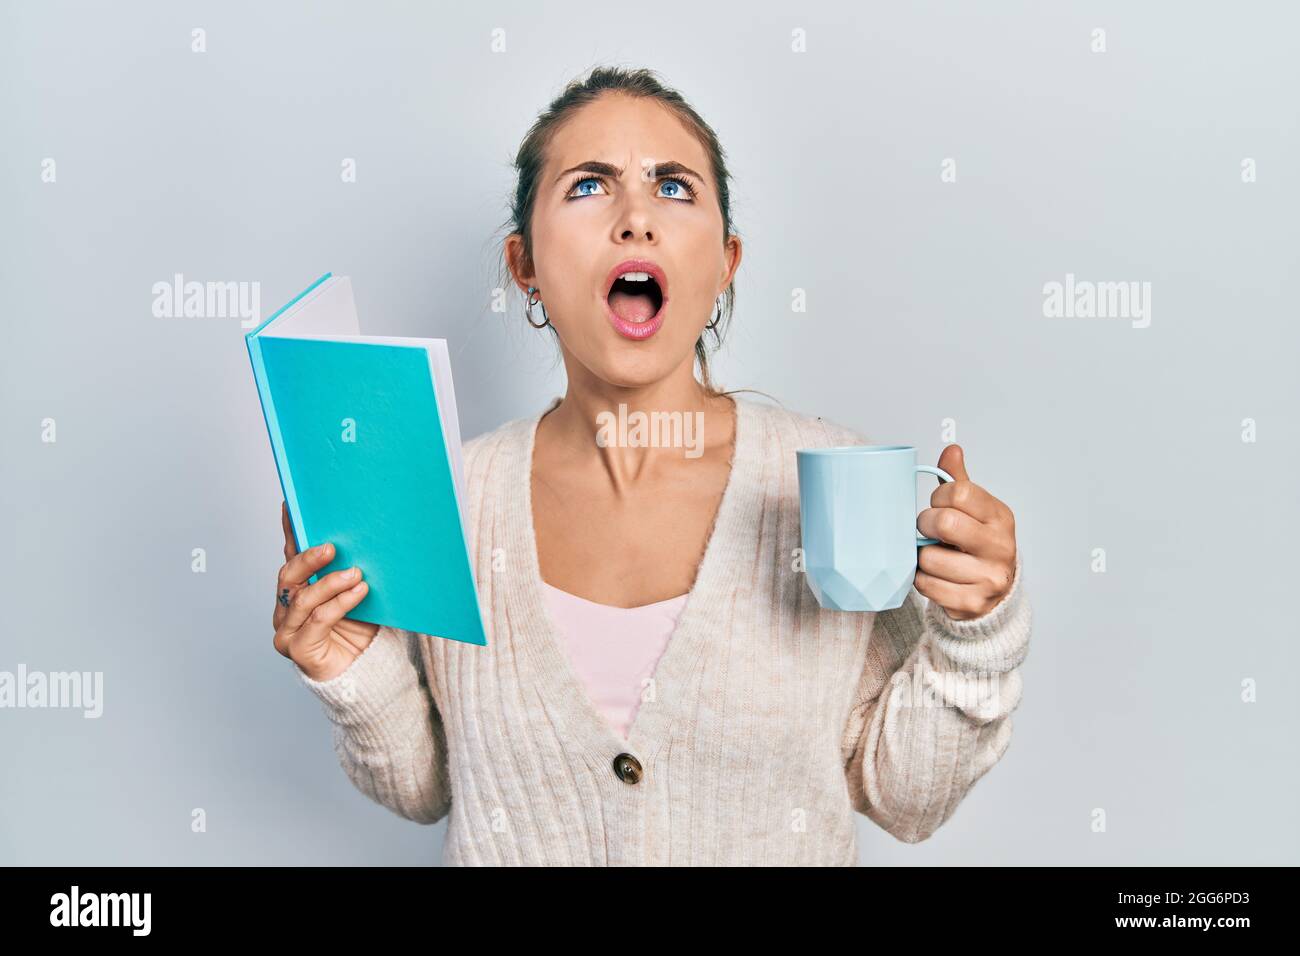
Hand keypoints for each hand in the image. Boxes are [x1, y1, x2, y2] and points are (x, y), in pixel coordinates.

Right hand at [272, 500, 379, 681]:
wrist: (367, 670)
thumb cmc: (361, 630)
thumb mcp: (357, 593)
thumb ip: (351, 570)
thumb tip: (367, 536)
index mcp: (298, 589)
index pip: (291, 556)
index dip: (290, 532)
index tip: (291, 506)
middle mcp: (286, 608)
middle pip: (289, 576)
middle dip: (309, 559)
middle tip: (331, 547)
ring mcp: (288, 629)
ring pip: (303, 598)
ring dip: (330, 583)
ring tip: (355, 573)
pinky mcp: (298, 649)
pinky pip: (317, 621)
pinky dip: (339, 604)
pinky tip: (358, 592)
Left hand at [914, 445, 1017, 621]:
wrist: (995, 594)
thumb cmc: (977, 545)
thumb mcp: (975, 511)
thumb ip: (959, 482)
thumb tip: (951, 449)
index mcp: (1000, 517)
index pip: (960, 492)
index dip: (939, 497)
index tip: (938, 505)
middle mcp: (1000, 546)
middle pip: (945, 522)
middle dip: (925, 524)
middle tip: (928, 530)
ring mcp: (988, 577)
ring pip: (930, 557)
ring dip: (922, 556)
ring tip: (933, 555)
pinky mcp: (971, 602)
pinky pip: (926, 585)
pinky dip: (922, 579)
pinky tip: (933, 575)